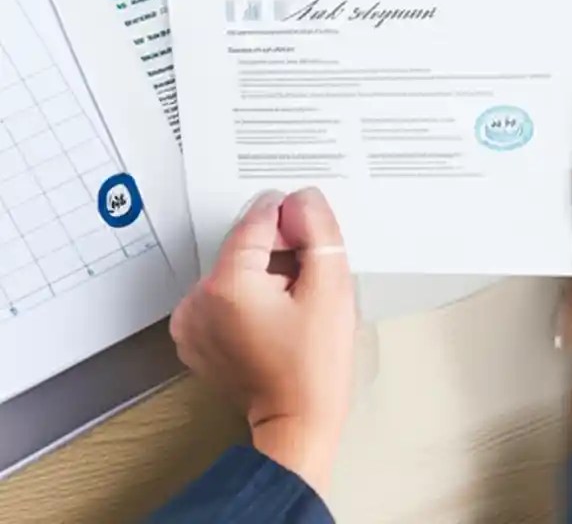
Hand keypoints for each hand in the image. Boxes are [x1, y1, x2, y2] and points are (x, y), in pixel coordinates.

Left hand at [170, 188, 356, 494]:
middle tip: (307, 290)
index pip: (258, 219)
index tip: (313, 250)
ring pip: (234, 270)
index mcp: (227, 284)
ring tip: (291, 310)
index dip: (294, 225)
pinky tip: (272, 323)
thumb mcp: (331, 288)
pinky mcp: (193, 336)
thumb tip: (303, 199)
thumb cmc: (315, 366)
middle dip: (280, 255)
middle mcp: (197, 299)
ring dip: (264, 276)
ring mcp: (190, 321)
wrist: (298, 421)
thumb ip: (318, 231)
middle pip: (244, 246)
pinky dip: (247, 299)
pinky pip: (222, 296)